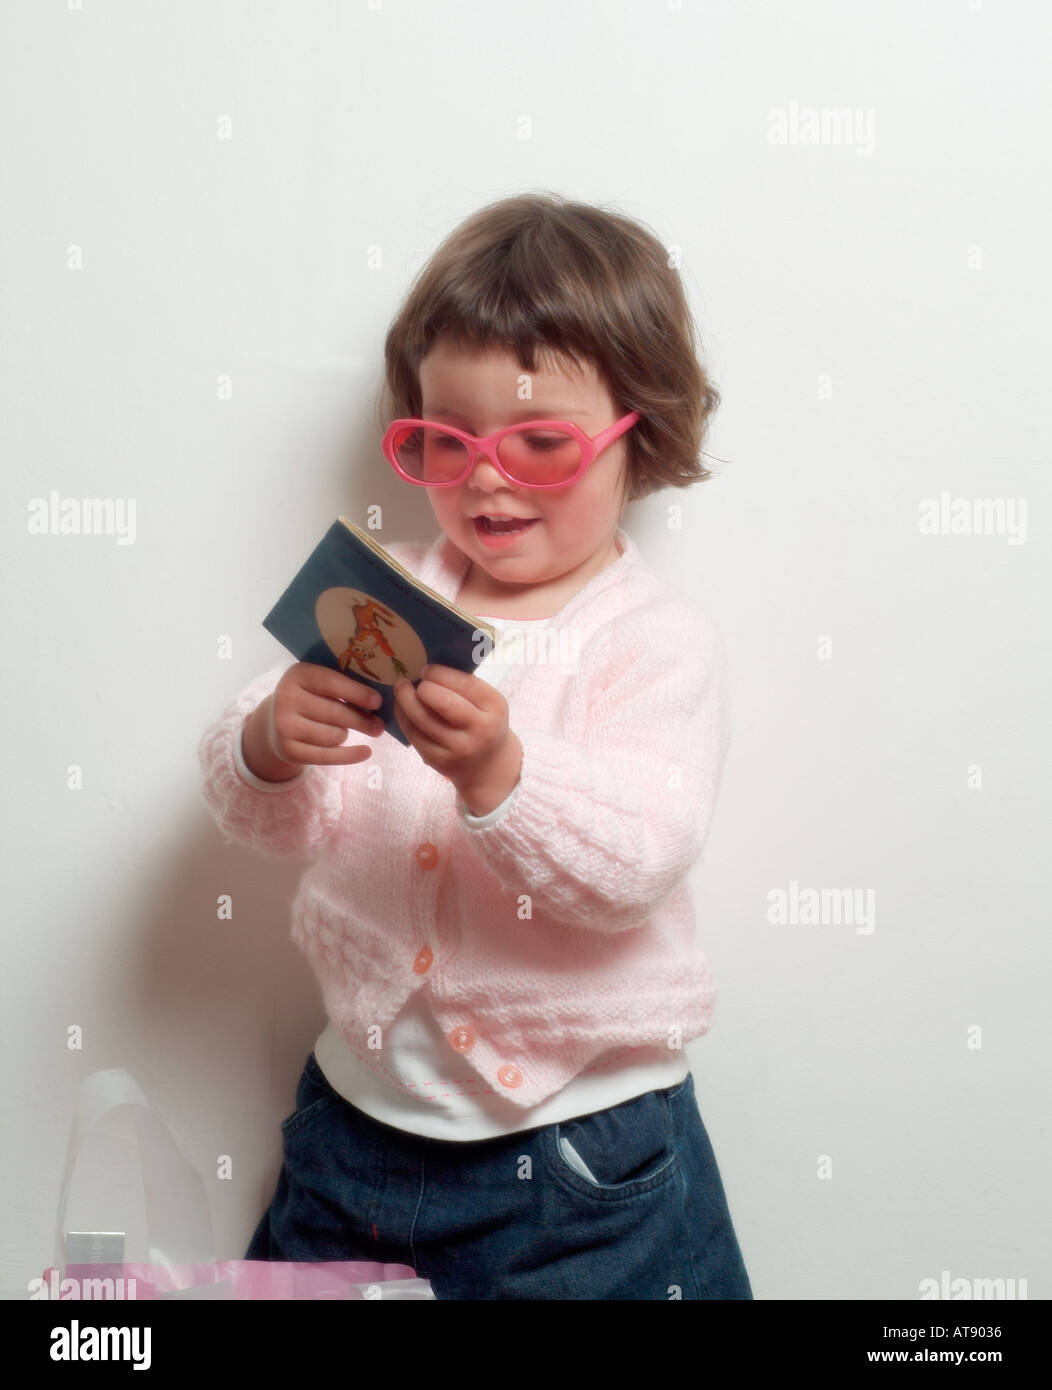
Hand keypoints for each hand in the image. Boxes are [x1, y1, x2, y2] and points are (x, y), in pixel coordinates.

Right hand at [242, 662, 385, 780]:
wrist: (276, 721)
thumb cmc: (310, 696)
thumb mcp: (319, 682)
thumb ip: (344, 683)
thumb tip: (380, 700)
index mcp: (298, 674)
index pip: (332, 683)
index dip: (357, 693)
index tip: (378, 702)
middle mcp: (286, 698)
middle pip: (336, 713)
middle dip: (362, 720)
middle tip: (379, 726)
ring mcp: (284, 725)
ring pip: (334, 736)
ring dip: (345, 734)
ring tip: (343, 729)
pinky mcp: (287, 749)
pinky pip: (326, 757)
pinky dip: (349, 756)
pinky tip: (365, 752)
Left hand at [393, 664, 521, 814]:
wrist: (488, 765)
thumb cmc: (484, 723)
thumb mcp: (488, 703)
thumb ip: (464, 685)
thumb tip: (428, 665)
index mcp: (495, 707)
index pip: (465, 684)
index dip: (439, 674)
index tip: (425, 670)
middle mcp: (480, 729)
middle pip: (443, 703)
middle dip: (421, 688)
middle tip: (410, 680)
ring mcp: (459, 748)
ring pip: (422, 719)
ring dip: (405, 700)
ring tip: (401, 689)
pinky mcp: (439, 760)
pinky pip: (413, 734)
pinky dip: (403, 717)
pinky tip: (401, 708)